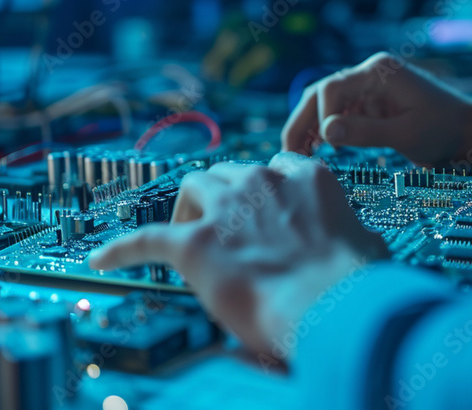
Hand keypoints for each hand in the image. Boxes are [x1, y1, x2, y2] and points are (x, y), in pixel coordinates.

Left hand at [88, 153, 387, 358]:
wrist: (331, 305)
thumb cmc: (357, 284)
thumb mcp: (369, 246)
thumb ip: (356, 236)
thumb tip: (367, 248)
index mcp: (309, 178)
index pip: (278, 167)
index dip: (268, 189)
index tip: (263, 207)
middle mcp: (265, 180)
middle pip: (232, 171)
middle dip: (226, 193)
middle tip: (225, 224)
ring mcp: (227, 207)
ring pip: (194, 186)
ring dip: (188, 207)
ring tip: (186, 232)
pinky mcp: (193, 242)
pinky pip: (146, 238)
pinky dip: (122, 250)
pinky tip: (102, 260)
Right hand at [282, 52, 471, 166]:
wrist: (470, 133)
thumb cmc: (445, 131)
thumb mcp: (405, 135)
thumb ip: (364, 132)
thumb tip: (324, 131)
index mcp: (378, 72)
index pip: (332, 88)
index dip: (319, 117)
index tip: (322, 147)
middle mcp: (370, 74)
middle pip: (321, 93)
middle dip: (302, 122)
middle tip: (287, 153)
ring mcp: (369, 89)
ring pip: (325, 104)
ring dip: (309, 127)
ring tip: (296, 155)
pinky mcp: (371, 105)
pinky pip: (339, 114)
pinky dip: (325, 131)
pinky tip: (315, 150)